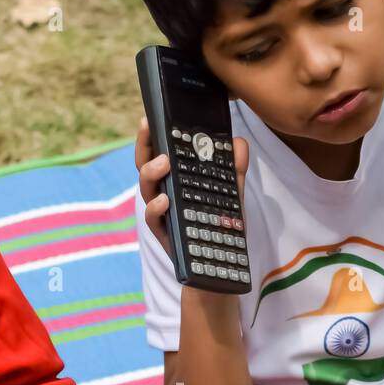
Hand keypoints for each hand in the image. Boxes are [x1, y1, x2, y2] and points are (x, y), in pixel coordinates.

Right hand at [135, 114, 248, 260]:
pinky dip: (156, 207)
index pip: (157, 153)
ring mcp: (162, 214)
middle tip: (150, 129)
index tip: (149, 117)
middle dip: (144, 146)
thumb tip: (239, 142)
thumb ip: (235, 168)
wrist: (220, 267)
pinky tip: (165, 199)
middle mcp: (163, 194)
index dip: (150, 136)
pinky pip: (152, 218)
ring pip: (146, 189)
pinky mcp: (164, 234)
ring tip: (163, 163)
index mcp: (174, 181)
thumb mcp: (231, 193)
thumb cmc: (220, 227)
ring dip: (151, 172)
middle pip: (144, 166)